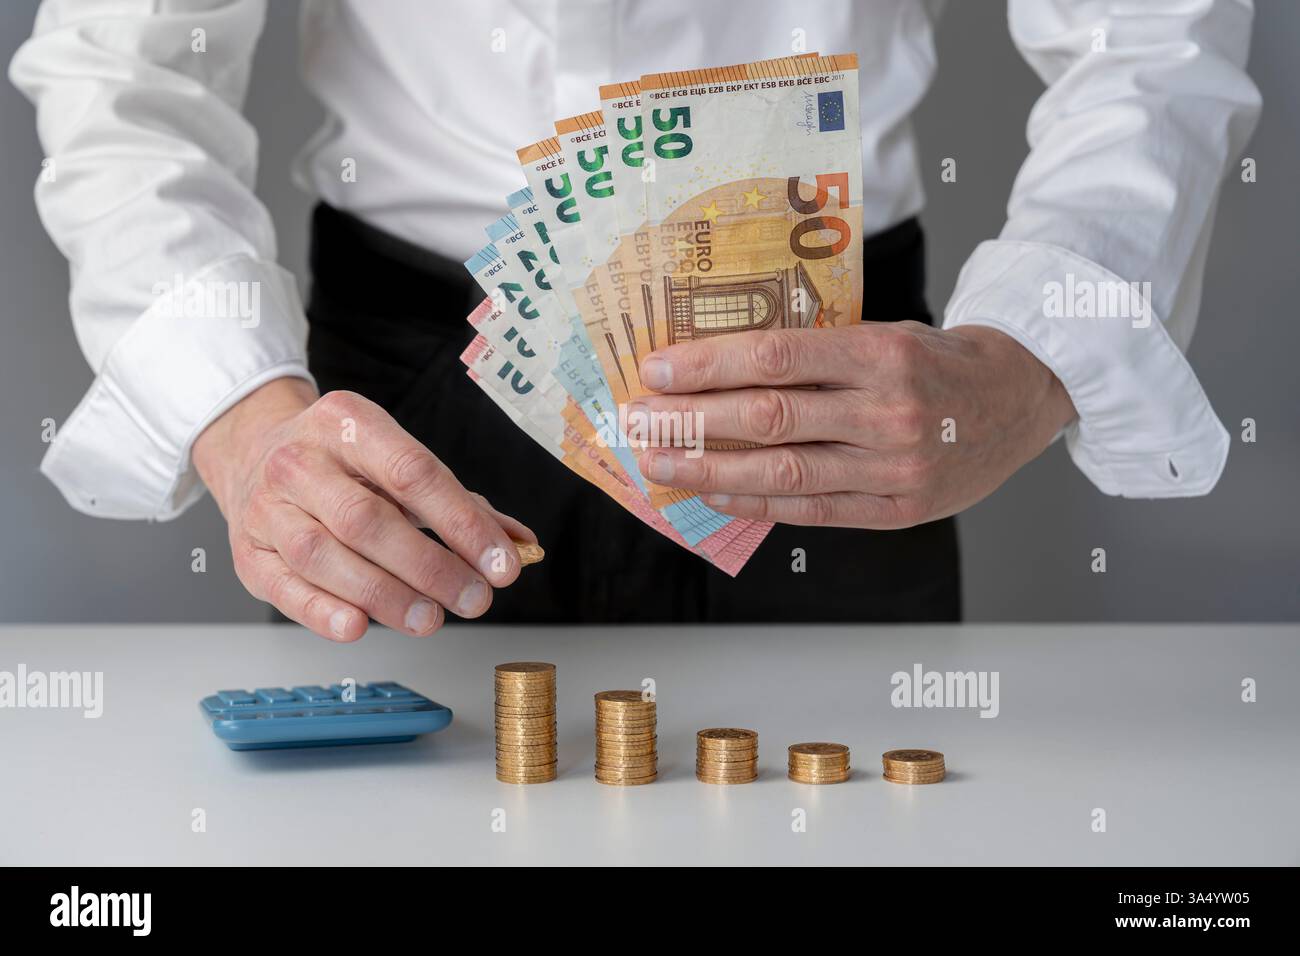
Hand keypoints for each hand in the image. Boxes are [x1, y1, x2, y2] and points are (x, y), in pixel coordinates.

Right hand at [193, 378, 534, 640]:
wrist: (254, 454)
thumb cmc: (344, 465)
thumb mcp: (399, 462)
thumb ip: (462, 504)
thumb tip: (521, 544)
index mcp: (348, 424)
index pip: (413, 473)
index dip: (462, 522)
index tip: (500, 563)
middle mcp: (301, 461)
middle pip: (367, 518)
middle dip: (428, 565)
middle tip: (473, 599)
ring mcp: (267, 507)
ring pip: (323, 555)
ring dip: (383, 594)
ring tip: (430, 619)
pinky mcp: (248, 554)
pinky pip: (285, 587)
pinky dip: (321, 611)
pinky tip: (358, 626)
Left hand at [632, 322, 1075, 527]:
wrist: (1021, 397)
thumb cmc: (938, 359)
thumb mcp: (884, 332)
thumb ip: (816, 351)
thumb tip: (720, 366)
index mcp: (882, 353)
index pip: (776, 357)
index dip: (708, 366)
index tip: (658, 370)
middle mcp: (889, 412)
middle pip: (769, 418)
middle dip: (692, 421)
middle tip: (640, 420)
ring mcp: (896, 468)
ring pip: (783, 472)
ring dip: (710, 470)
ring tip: (660, 465)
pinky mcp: (899, 510)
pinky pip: (812, 510)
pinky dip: (756, 504)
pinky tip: (714, 493)